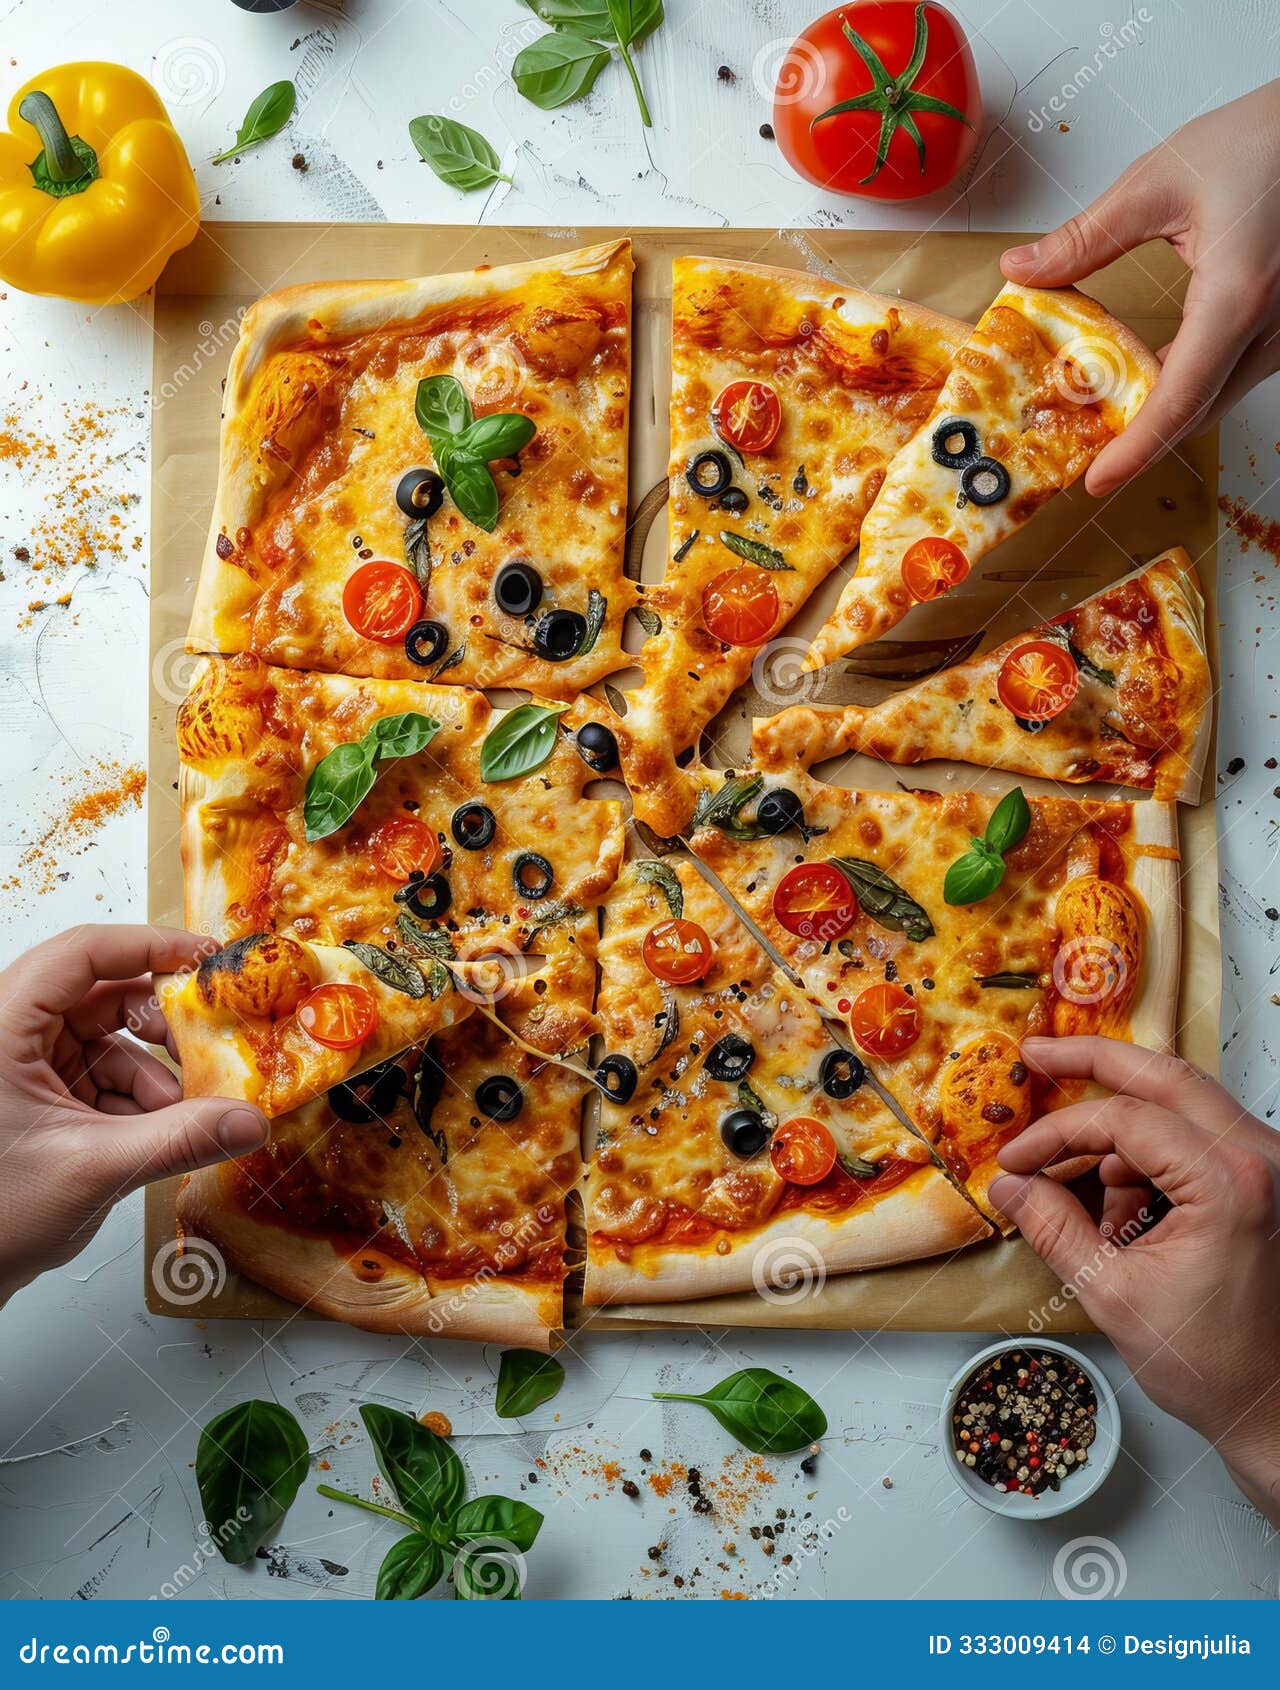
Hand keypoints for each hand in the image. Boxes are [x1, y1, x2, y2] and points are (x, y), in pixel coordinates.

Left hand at [0, 924, 267, 1306]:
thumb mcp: (92, 1169)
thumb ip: (179, 1140)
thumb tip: (248, 1120)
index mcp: (2, 1027)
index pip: (82, 954)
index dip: (149, 946)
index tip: (206, 960)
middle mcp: (11, 1034)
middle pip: (104, 994)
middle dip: (162, 1027)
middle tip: (208, 1046)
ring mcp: (24, 1063)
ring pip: (109, 1039)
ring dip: (152, 1076)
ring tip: (175, 1120)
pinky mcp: (39, 1093)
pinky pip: (103, 1075)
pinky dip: (136, 1101)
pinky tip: (152, 1135)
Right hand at [990, 1036, 1279, 1525]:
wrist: (1279, 1408)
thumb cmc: (1217, 1364)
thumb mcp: (1113, 1293)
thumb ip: (1053, 1226)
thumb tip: (1009, 1186)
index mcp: (1231, 1181)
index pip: (1125, 1120)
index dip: (1058, 1135)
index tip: (1016, 1161)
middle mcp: (1263, 1159)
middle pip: (1165, 1077)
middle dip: (1092, 1063)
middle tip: (1036, 1054)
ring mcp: (1272, 1167)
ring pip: (1183, 1107)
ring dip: (1124, 1135)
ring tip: (1092, 1203)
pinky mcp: (1269, 1183)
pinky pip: (1199, 1142)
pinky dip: (1154, 1161)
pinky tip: (1129, 1217)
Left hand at [1001, 77, 1279, 493]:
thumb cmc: (1265, 139)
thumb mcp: (1159, 181)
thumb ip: (1086, 237)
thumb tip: (1023, 269)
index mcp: (1238, 296)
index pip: (1180, 397)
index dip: (1136, 448)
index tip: (1096, 480)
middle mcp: (1273, 325)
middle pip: (1198, 410)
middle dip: (1140, 440)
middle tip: (1082, 454)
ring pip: (1219, 396)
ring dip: (1164, 412)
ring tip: (1103, 418)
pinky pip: (1235, 372)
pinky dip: (1191, 384)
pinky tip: (1148, 377)